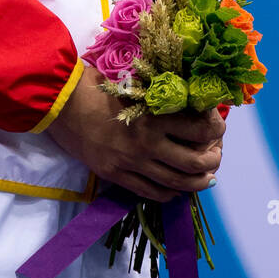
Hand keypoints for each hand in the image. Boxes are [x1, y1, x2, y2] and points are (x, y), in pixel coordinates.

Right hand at [45, 64, 224, 201]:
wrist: (60, 102)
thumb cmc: (97, 85)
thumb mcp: (134, 84)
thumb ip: (160, 95)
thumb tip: (188, 99)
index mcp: (154, 116)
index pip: (200, 129)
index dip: (216, 128)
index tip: (218, 126)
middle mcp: (148, 144)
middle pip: (194, 162)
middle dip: (213, 160)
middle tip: (216, 155)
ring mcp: (132, 163)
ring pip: (177, 183)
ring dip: (198, 182)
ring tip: (206, 178)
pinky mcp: (117, 175)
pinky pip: (152, 192)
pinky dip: (170, 193)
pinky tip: (176, 188)